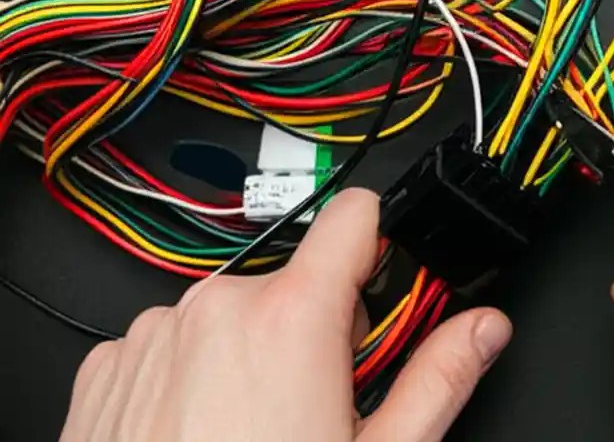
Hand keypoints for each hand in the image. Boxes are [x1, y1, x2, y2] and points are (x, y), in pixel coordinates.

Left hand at [61, 189, 511, 441]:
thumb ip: (439, 377)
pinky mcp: (109, 368)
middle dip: (315, 328)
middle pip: (295, 281)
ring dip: (250, 353)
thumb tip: (482, 330)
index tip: (382, 282)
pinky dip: (192, 376)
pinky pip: (171, 343)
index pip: (355, 216)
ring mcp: (155, 335)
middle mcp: (217, 309)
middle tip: (319, 402)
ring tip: (254, 429)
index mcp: (292, 317)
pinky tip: (204, 435)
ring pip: (232, 314)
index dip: (381, 244)